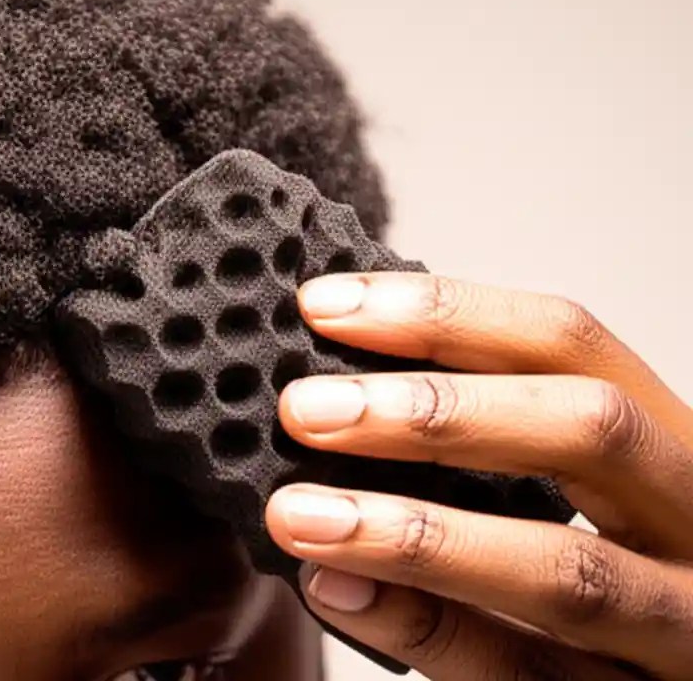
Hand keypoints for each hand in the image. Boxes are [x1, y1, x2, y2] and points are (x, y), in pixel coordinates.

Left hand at [263, 273, 692, 678]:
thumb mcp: (578, 494)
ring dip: (415, 534)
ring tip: (300, 514)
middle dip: (437, 413)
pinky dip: (419, 626)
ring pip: (565, 572)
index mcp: (667, 445)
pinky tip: (335, 590)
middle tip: (308, 410)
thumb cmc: (603, 581)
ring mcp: (679, 628)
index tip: (326, 309)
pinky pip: (522, 671)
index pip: (568, 345)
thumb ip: (490, 445)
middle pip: (591, 433)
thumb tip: (338, 389)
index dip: (445, 315)